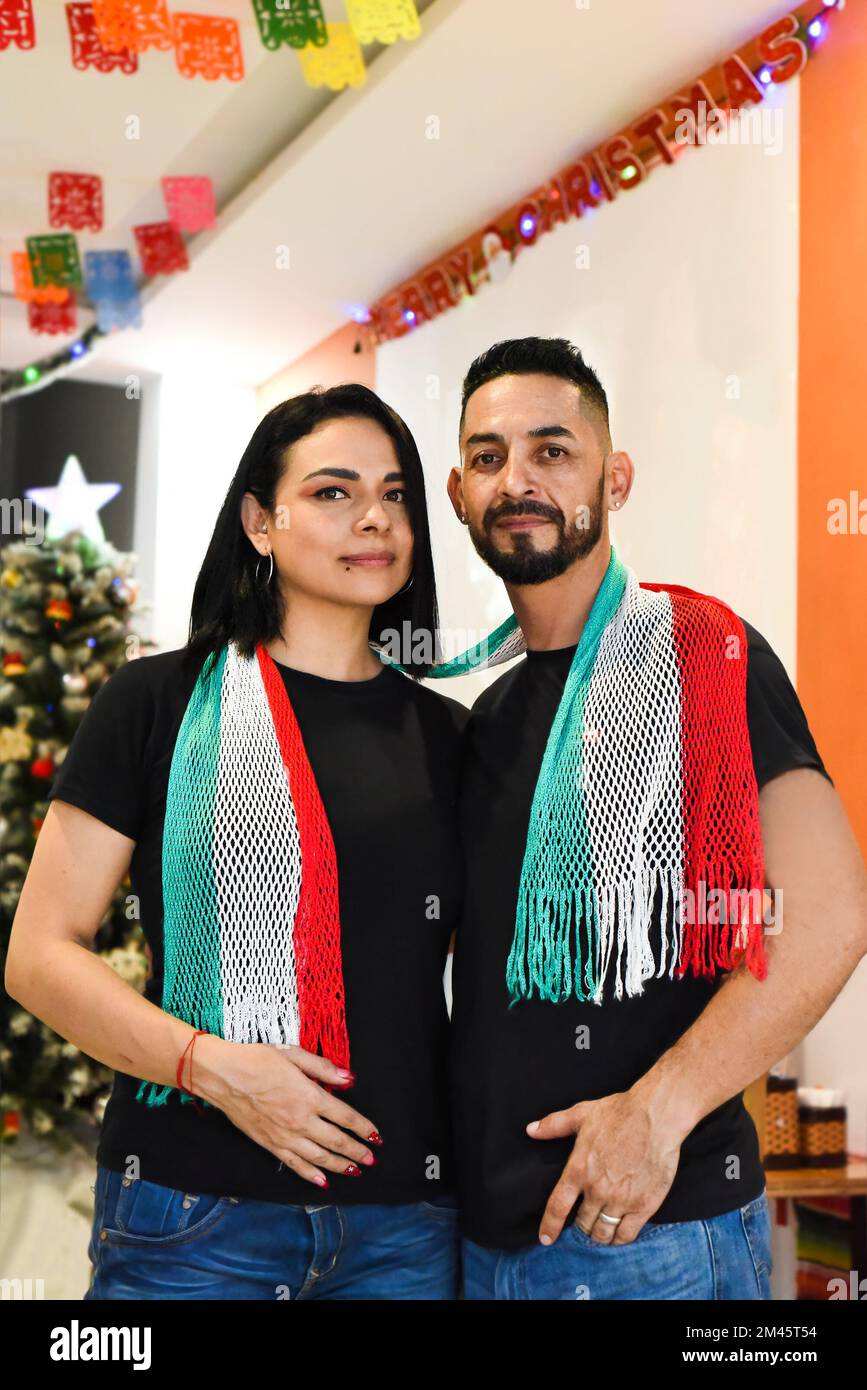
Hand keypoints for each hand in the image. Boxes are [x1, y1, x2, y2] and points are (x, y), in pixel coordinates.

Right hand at [195, 1035, 381, 1187]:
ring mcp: (285, 1136)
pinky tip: (323, 1181)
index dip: (364, 1128)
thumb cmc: (258, 1060)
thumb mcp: (294, 1055)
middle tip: (372, 1159)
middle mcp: (301, 1120)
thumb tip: (350, 1079)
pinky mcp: (270, 1144)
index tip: (376, 1136)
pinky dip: (310, 1174)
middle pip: (337, 1141)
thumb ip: (324, 1069)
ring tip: (355, 1171)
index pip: (346, 1116)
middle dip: (357, 1151)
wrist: (224, 1076)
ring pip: (319, 1157)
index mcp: (310, 1096)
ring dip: (340, 1165)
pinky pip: (295, 1164)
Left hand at [526, 1083, 685, 1245]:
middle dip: (580, 1228)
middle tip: (582, 1227)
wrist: (655, 1116)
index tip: (545, 1239)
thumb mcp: (582, 1114)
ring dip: (598, 1237)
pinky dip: (619, 1240)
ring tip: (598, 1234)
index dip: (549, 1226)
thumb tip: (531, 1130)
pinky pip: (626, 1235)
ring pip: (602, 1233)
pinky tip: (618, 1235)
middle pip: (582, 1225)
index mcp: (579, 1170)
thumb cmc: (619, 1113)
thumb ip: (554, 1125)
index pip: (557, 1207)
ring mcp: (621, 1200)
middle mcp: (597, 1190)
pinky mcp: (644, 1205)